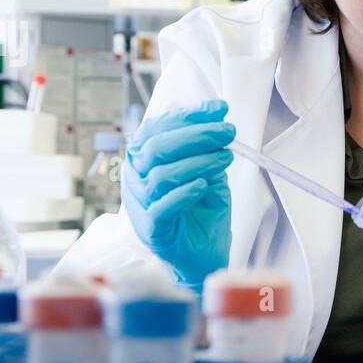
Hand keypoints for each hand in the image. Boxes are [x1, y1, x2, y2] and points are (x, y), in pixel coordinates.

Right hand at [122, 101, 234, 290]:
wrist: (204, 253)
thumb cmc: (201, 210)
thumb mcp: (207, 171)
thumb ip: (206, 148)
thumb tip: (215, 117)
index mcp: (143, 160)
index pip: (156, 129)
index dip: (187, 116)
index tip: (219, 110)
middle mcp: (135, 180)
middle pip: (155, 149)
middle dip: (195, 135)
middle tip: (227, 132)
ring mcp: (140, 206)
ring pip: (159, 176)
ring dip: (197, 163)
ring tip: (225, 158)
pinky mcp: (152, 231)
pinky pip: (161, 208)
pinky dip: (183, 194)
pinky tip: (203, 186)